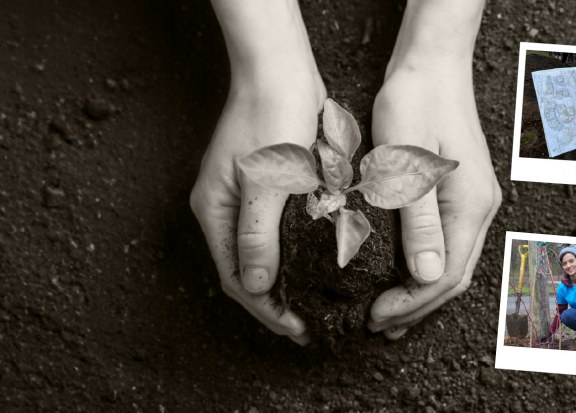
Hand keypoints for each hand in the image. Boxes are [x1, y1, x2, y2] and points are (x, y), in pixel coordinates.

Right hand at [191, 0, 324, 344]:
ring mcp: (248, 198)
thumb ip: (259, 234)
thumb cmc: (272, 120)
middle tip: (311, 327)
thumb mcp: (267, 182)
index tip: (298, 330)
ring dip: (288, 281)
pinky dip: (298, 254)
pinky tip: (320, 265)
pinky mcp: (273, 187)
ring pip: (266, 254)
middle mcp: (227, 209)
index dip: (266, 310)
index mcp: (216, 211)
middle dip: (276, 302)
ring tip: (317, 305)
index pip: (238, 279)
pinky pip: (282, 232)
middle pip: (249, 270)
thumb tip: (255, 286)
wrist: (282, 71)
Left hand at [366, 0, 498, 338]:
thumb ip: (418, 221)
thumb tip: (426, 275)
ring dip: (420, 291)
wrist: (432, 64)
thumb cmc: (415, 103)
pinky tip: (403, 275)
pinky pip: (447, 243)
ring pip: (451, 262)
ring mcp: (473, 201)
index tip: (374, 317)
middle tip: (376, 325)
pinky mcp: (460, 193)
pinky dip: (424, 267)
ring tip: (389, 314)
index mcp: (469, 206)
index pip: (445, 275)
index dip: (410, 303)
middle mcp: (478, 208)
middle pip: (454, 276)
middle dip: (416, 306)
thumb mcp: (407, 162)